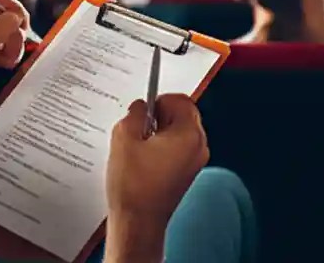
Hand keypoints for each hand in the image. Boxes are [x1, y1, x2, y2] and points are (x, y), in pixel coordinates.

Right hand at [104, 94, 208, 262]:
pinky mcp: (187, 174)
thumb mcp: (124, 139)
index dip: (159, 100)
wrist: (138, 223)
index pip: (181, 100)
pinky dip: (163, 147)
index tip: (144, 108)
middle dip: (160, 116)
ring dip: (160, 132)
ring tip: (138, 144)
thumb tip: (139, 107)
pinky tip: (143, 158)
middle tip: (138, 126)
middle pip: (183, 115)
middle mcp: (198, 147)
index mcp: (189, 134)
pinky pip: (178, 149)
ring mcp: (195, 162)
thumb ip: (133, 114)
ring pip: (180, 132)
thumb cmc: (134, 186)